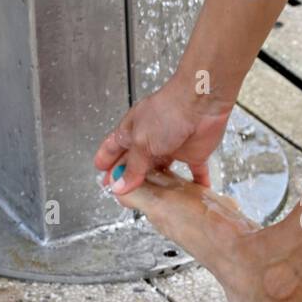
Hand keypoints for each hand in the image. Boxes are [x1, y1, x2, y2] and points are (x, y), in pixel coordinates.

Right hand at [92, 71, 233, 194]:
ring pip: (163, 170)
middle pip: (136, 162)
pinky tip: (193, 194)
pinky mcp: (194, 153)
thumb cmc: (168, 112)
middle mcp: (151, 139)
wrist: (201, 102)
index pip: (113, 147)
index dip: (106, 159)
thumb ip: (133, 166)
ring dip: (157, 184)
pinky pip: (195, 172)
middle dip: (128, 177)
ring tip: (151, 200)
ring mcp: (172, 147)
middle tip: (121, 193)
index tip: (101, 171)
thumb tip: (120, 185)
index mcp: (133, 131)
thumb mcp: (142, 143)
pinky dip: (195, 183)